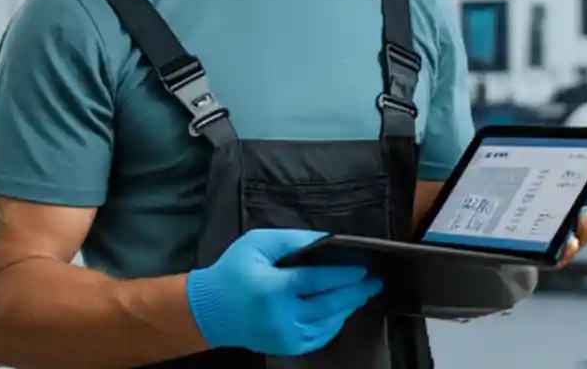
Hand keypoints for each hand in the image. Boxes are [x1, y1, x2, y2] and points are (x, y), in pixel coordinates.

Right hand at [186, 229, 382, 356]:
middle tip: (375, 281)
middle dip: (356, 291)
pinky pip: (321, 336)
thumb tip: (326, 241)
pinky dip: (334, 322)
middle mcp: (283, 316)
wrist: (211, 310)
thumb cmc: (233, 271)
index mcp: (274, 288)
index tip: (364, 268)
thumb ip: (291, 240)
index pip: (319, 280)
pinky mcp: (288, 347)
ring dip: (348, 306)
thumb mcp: (256, 244)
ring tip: (361, 293)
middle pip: (330, 303)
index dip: (345, 274)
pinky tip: (341, 310)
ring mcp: (287, 335)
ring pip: (329, 322)